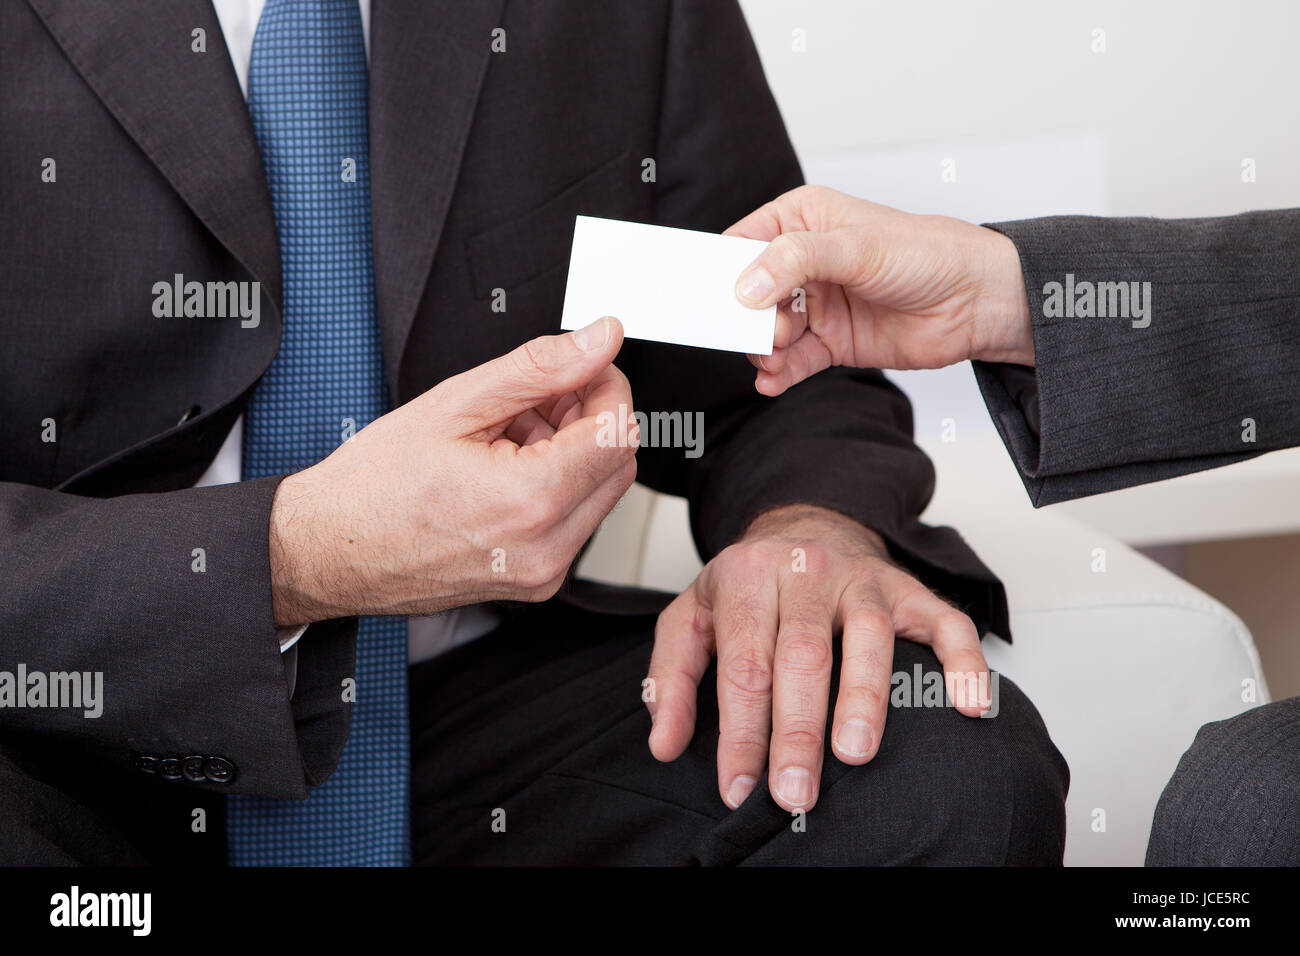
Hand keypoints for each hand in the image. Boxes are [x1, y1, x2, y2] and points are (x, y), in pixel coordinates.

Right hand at [269, 316, 638, 625]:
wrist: (329, 550)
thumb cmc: (374, 486)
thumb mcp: (457, 403)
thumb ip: (540, 368)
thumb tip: (600, 340)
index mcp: (530, 501)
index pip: (618, 431)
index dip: (606, 387)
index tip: (578, 369)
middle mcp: (546, 548)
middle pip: (618, 463)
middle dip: (588, 419)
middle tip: (533, 399)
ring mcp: (541, 573)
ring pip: (600, 492)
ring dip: (571, 453)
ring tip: (506, 436)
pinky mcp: (533, 583)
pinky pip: (574, 523)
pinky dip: (555, 487)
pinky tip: (505, 470)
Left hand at [646, 504, 990, 811]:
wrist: (803, 523)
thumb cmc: (748, 586)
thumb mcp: (691, 617)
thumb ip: (672, 679)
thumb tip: (666, 745)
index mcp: (746, 577)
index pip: (744, 664)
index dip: (741, 732)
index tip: (739, 788)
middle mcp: (806, 572)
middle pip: (803, 654)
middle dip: (797, 729)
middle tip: (795, 791)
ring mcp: (863, 578)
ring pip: (869, 636)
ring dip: (864, 697)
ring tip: (855, 754)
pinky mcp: (910, 588)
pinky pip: (946, 621)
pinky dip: (963, 662)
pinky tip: (969, 705)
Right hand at [726, 185, 1033, 395]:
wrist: (977, 302)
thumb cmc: (928, 254)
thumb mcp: (856, 247)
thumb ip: (797, 260)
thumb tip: (747, 286)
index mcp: (802, 220)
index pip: (743, 244)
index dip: (724, 272)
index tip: (715, 300)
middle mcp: (804, 262)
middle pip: (748, 294)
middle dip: (744, 319)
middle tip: (757, 334)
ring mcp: (817, 304)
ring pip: (767, 332)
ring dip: (763, 350)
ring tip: (775, 358)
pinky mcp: (832, 342)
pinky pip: (792, 362)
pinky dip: (779, 374)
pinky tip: (773, 382)